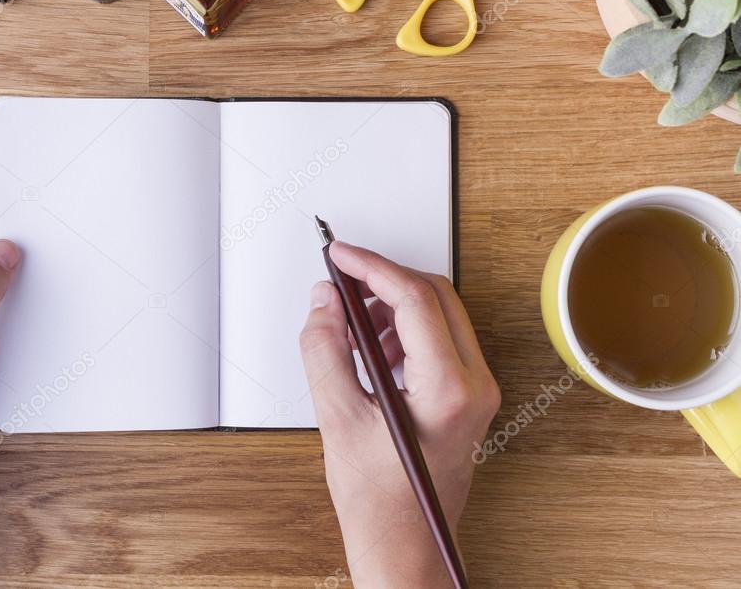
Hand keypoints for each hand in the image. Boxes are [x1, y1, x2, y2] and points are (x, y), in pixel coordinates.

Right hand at [299, 242, 499, 588]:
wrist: (407, 545)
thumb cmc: (380, 502)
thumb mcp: (339, 419)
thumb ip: (326, 351)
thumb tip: (325, 303)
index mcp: (450, 390)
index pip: (415, 300)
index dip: (372, 268)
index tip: (341, 256)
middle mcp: (476, 385)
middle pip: (436, 296)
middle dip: (384, 280)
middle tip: (341, 280)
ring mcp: (477, 390)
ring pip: (440, 313)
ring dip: (392, 305)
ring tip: (351, 327)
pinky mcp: (467, 395)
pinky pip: (440, 338)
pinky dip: (403, 329)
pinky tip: (371, 349)